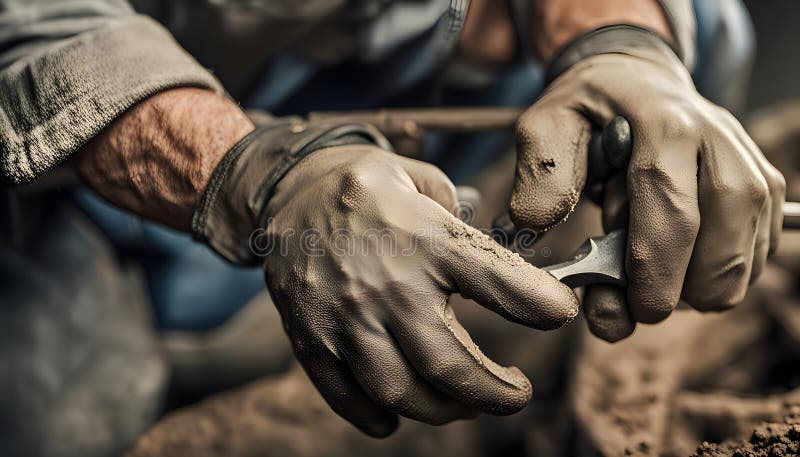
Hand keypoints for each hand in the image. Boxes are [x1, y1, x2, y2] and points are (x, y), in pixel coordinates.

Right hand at [261, 145, 578, 435]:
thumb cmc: (367, 186)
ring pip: (401, 391)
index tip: (562, 314)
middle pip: (451, 365)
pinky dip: (378, 416)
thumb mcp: (423, 179)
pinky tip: (401, 412)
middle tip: (517, 393)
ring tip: (464, 401)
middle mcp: (386, 283)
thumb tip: (499, 269)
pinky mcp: (311, 337)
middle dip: (497, 394)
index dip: (544, 306)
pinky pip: (347, 396)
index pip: (502, 283)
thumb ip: (464, 222)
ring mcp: (343, 316)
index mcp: (424, 237)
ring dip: (445, 409)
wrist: (287, 190)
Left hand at [511, 30, 785, 339]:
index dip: (654, 271)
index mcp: (665, 125)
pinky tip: (680, 254)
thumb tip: (536, 223)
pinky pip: (755, 259)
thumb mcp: (544, 126)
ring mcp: (751, 165)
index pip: (671, 210)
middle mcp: (720, 143)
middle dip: (679, 291)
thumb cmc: (586, 113)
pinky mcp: (767, 189)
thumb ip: (540, 175)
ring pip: (744, 261)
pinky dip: (716, 278)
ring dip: (696, 286)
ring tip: (653, 256)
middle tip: (638, 296)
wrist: (633, 81)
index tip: (636, 309)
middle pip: (721, 247)